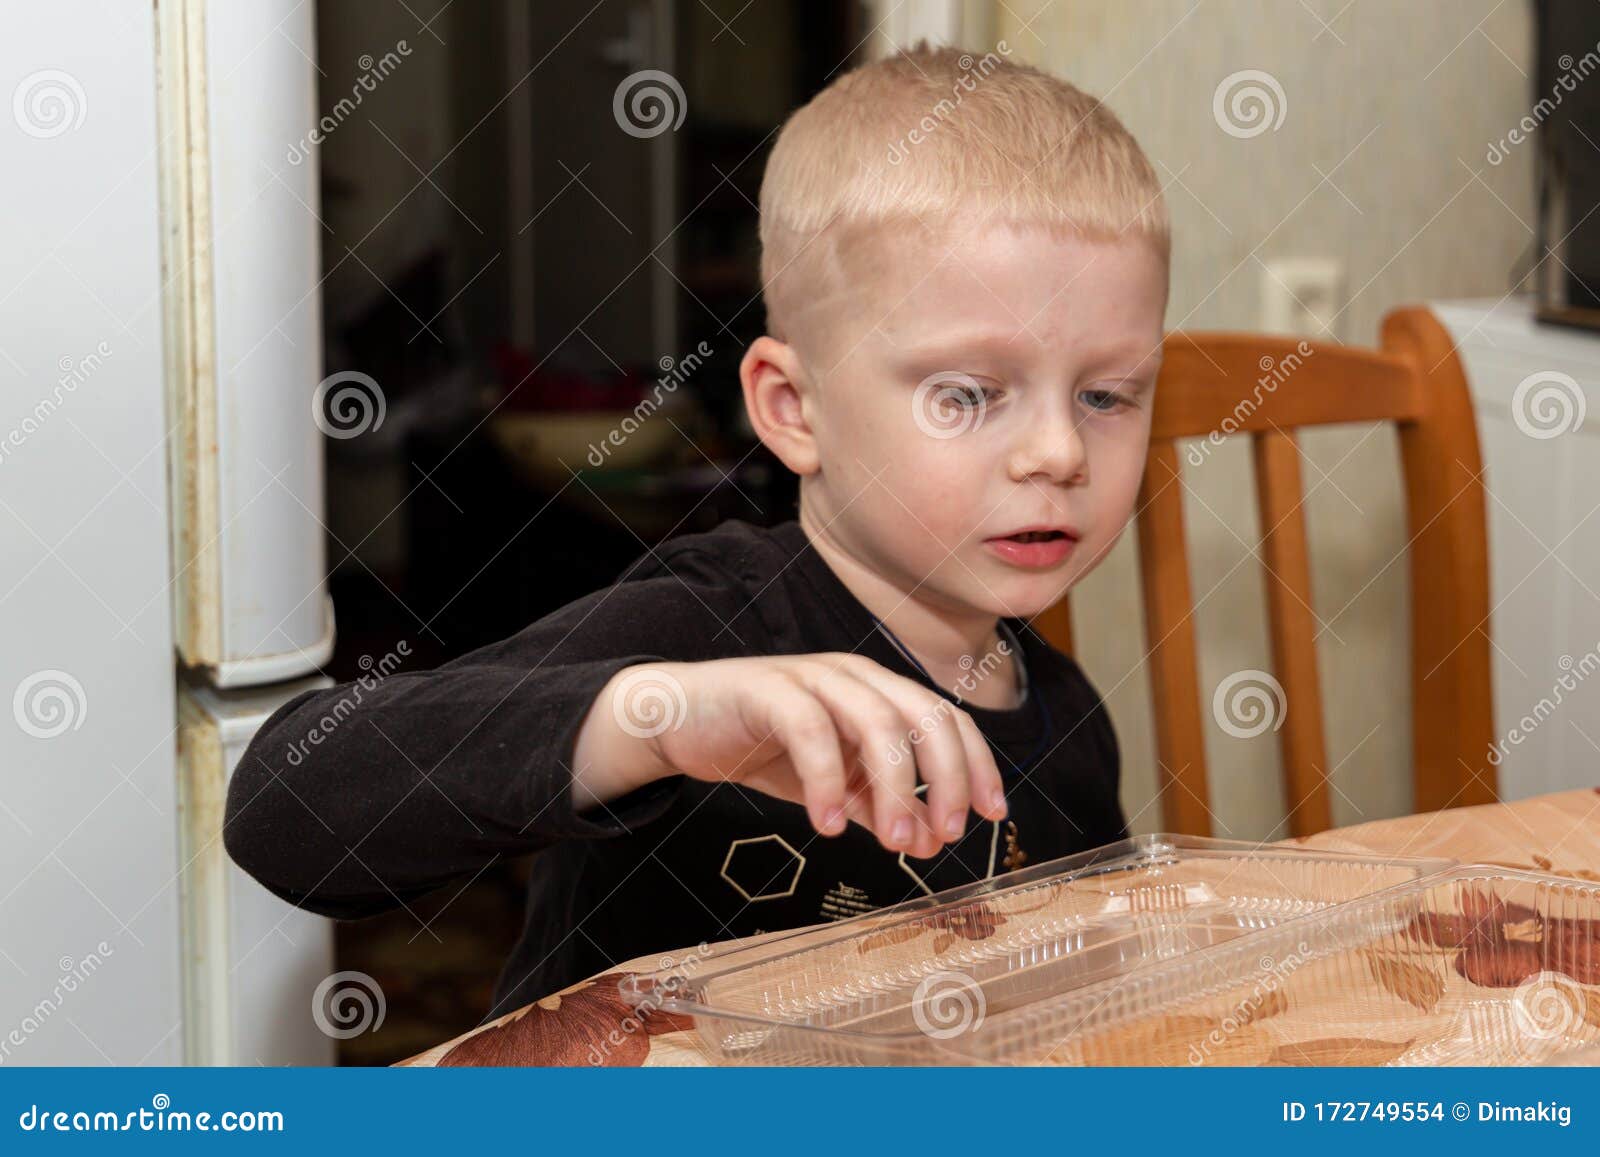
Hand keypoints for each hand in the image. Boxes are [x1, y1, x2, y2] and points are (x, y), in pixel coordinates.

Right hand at [573, 653, 1007, 859]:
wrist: (680, 720)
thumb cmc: (762, 744)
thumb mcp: (832, 784)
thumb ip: (876, 805)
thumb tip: (928, 843)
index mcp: (879, 692)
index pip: (946, 720)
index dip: (976, 765)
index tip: (990, 816)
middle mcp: (855, 676)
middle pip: (923, 717)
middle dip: (945, 779)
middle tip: (943, 837)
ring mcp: (812, 678)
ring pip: (876, 723)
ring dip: (894, 788)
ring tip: (894, 844)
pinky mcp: (767, 689)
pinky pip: (810, 730)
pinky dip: (826, 780)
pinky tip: (827, 826)